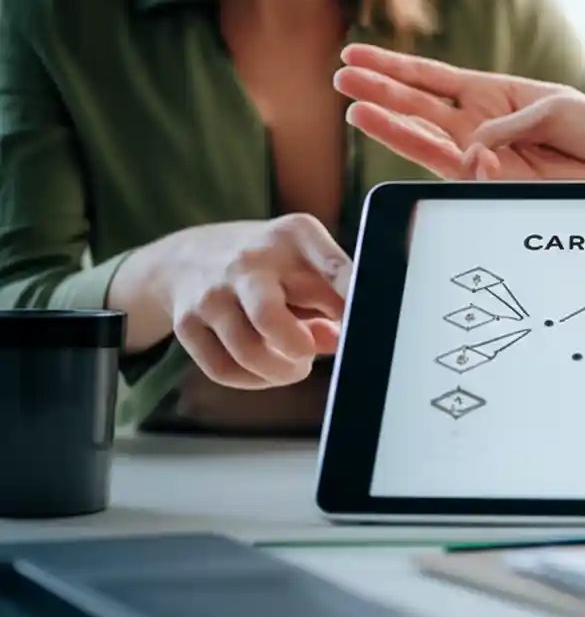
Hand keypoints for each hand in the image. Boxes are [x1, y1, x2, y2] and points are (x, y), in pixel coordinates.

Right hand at [159, 215, 350, 389]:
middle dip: (298, 347)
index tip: (365, 325)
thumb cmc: (268, 266)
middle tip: (308, 355)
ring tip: (292, 365)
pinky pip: (224, 369)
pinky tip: (265, 370)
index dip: (352, 300)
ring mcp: (213, 292)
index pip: (333, 268)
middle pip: (270, 317)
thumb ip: (332, 300)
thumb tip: (342, 341)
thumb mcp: (306, 263)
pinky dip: (253, 380)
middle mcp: (250, 260)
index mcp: (294, 236)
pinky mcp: (187, 323)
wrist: (187, 257)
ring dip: (280, 371)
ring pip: (248, 351)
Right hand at [333, 43, 584, 180]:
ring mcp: (489, 160)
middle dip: (381, 92)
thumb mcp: (561, 108)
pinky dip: (462, 163)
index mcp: (497, 97)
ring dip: (393, 127)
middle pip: (420, 109)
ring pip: (428, 143)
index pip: (435, 80)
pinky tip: (468, 153)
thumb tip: (473, 147)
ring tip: (356, 109)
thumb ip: (511, 120)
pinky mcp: (500, 190)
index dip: (396, 68)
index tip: (355, 56)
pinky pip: (465, 176)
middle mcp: (485, 128)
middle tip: (341, 79)